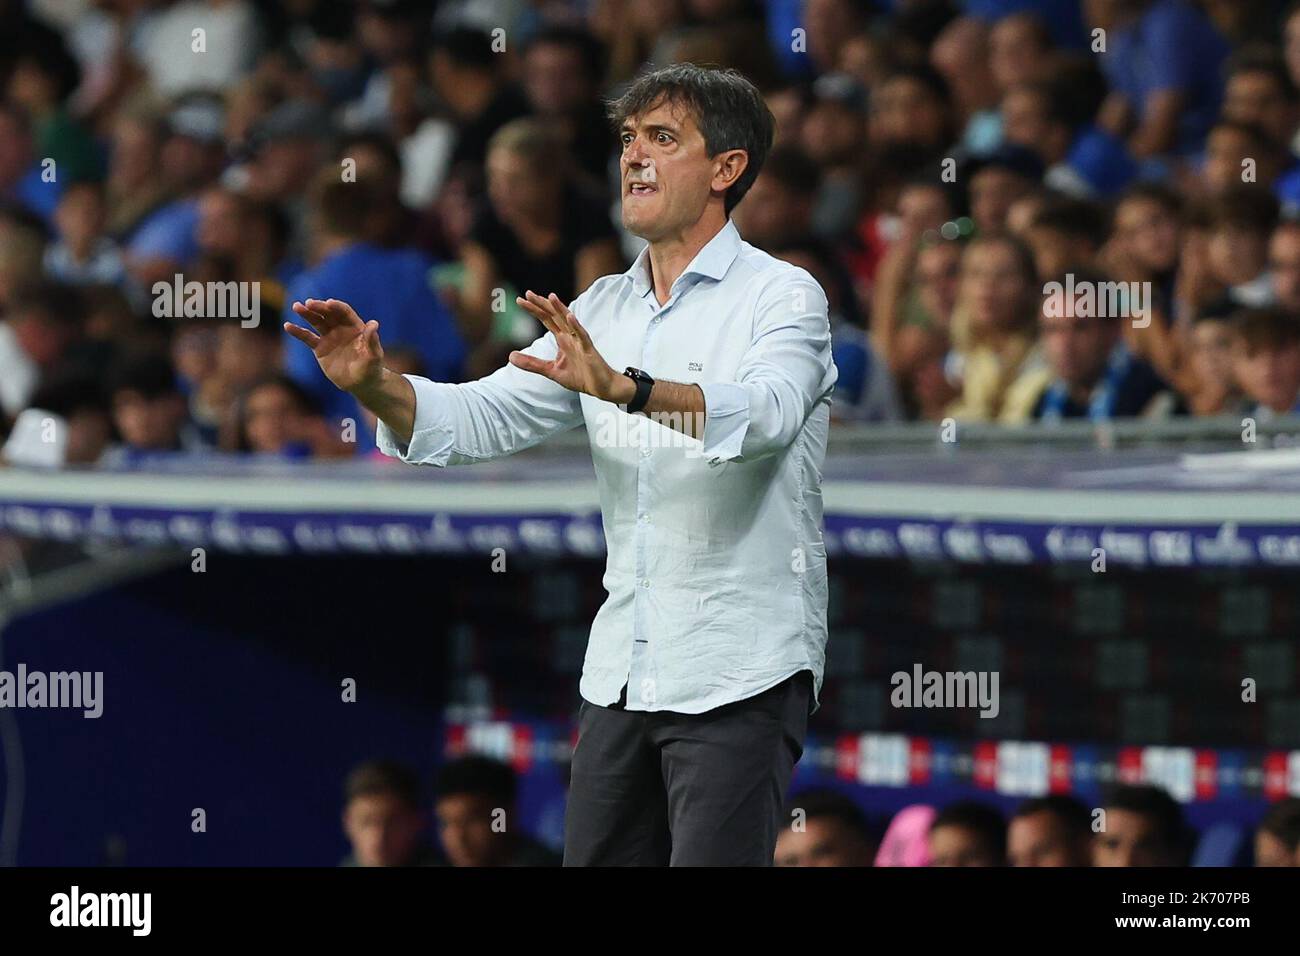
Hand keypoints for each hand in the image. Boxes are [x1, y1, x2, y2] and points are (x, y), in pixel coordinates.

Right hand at [285, 298, 384, 394]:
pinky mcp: (320, 348)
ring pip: (316, 322)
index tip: (328, 303)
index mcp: (355, 327)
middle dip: (319, 307)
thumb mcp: (374, 355)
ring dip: (306, 314)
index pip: (344, 312)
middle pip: (328, 314)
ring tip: (296, 306)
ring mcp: (329, 337)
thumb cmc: (371, 369)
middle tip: (308, 303)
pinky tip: (288, 326)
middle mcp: (341, 329)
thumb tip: (374, 324)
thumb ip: (372, 340)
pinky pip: (307, 338)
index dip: (337, 307)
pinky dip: (298, 332)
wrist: (361, 384)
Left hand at [511, 291, 630, 401]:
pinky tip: (569, 317)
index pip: (546, 319)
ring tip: (550, 297)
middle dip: (542, 304)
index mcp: (562, 339)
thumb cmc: (580, 377)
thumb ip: (532, 363)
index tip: (520, 300)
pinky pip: (582, 336)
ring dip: (560, 309)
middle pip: (554, 316)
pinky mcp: (589, 349)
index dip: (534, 310)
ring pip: (568, 321)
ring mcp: (580, 341)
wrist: (601, 388)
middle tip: (527, 293)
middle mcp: (571, 336)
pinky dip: (576, 326)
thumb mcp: (551, 371)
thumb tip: (510, 356)